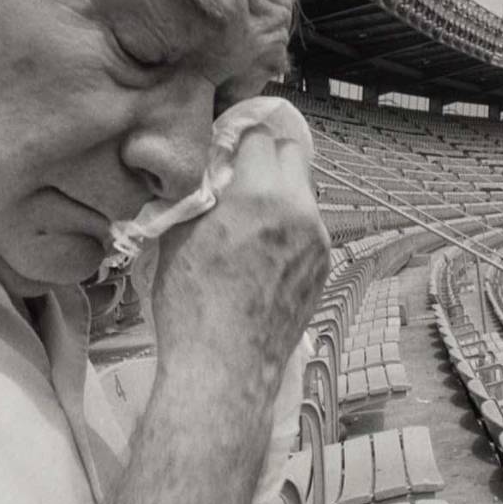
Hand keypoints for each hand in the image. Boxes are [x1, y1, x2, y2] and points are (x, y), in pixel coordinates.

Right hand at [152, 121, 329, 390]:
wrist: (224, 368)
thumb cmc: (193, 307)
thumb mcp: (179, 234)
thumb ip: (200, 189)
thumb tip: (209, 165)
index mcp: (260, 196)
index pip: (259, 135)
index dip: (238, 137)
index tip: (225, 145)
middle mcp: (298, 211)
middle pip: (292, 153)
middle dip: (267, 155)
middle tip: (240, 171)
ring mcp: (317, 240)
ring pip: (303, 191)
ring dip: (279, 191)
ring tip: (248, 216)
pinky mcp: (323, 265)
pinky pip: (309, 226)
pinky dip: (289, 225)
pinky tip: (262, 248)